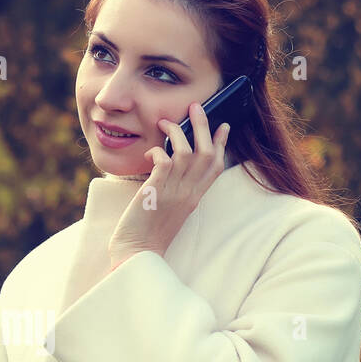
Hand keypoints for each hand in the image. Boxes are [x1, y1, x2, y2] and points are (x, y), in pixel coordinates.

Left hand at [107, 103, 229, 268]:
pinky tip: (149, 152)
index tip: (223, 126)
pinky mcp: (156, 191)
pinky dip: (158, 150)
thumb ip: (175, 192)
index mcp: (194, 199)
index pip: (216, 167)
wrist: (137, 254)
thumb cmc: (147, 235)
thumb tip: (168, 170)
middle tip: (196, 107)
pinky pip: (164, 161)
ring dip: (177, 132)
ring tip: (165, 121)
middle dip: (203, 126)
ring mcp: (174, 192)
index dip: (221, 145)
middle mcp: (188, 194)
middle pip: (206, 153)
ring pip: (186, 152)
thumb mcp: (169, 212)